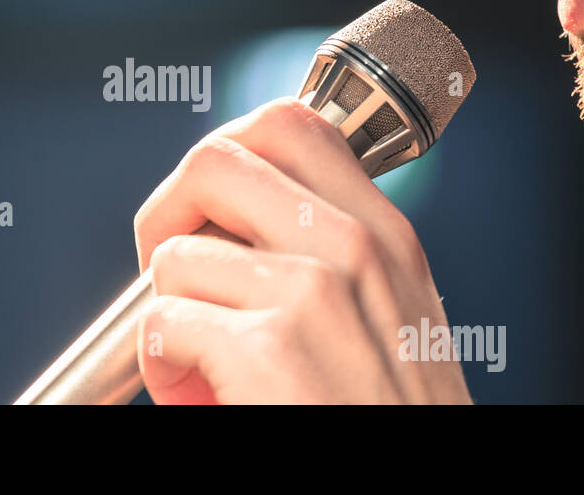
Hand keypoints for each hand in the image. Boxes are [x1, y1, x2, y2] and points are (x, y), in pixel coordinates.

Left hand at [133, 97, 471, 403]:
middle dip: (167, 214)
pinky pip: (162, 320)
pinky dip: (162, 365)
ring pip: (174, 253)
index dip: (225, 155)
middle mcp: (355, 248)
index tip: (211, 215)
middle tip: (173, 274)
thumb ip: (331, 256)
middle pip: (215, 158)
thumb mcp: (387, 316)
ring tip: (200, 366)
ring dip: (166, 313)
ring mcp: (314, 292)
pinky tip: (201, 397)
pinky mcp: (271, 350)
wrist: (422, 489)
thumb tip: (230, 226)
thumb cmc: (388, 418)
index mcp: (385, 235)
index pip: (291, 124)